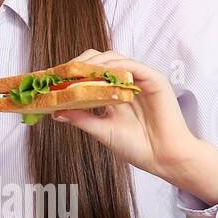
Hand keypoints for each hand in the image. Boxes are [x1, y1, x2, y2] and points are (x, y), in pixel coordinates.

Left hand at [51, 49, 217, 206]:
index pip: (90, 72)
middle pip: (100, 60)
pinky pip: (132, 65)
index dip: (72, 72)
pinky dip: (115, 67)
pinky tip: (102, 74)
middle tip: (63, 73)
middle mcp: (126, 82)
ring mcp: (140, 79)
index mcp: (113, 92)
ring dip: (93, 63)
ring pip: (114, 58)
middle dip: (79, 63)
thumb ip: (80, 118)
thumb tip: (55, 112)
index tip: (53, 78)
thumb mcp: (101, 130)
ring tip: (78, 73)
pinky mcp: (154, 80)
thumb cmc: (137, 146)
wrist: (164, 159)